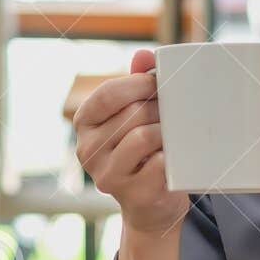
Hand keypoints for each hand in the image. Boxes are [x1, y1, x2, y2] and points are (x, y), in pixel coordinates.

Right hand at [72, 50, 189, 238]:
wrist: (151, 205)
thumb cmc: (143, 151)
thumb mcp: (135, 115)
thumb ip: (137, 84)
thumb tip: (143, 54)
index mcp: (84, 123)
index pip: (108, 94)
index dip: (139, 84)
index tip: (160, 83)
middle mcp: (88, 150)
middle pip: (131, 113)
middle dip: (159, 107)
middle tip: (175, 111)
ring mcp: (107, 175)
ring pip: (143, 136)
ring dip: (167, 130)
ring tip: (174, 133)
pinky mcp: (131, 194)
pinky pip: (159, 164)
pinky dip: (172, 156)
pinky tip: (176, 156)